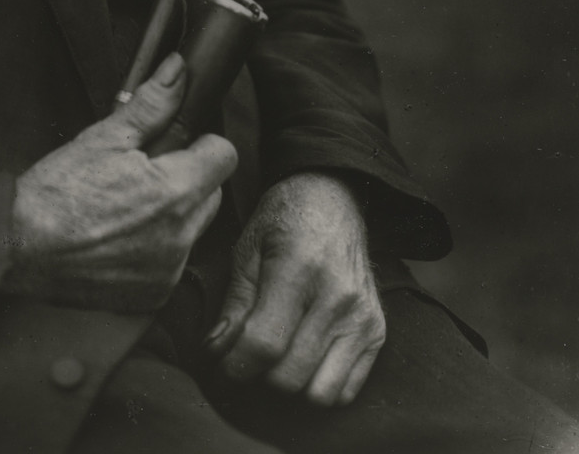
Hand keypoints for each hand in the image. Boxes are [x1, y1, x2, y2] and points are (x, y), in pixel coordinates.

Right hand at [3, 53, 237, 312]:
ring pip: (193, 229)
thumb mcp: (104, 137)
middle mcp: (181, 237)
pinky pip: (171, 262)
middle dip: (187, 179)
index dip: (201, 143)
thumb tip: (178, 72)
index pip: (224, 155)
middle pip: (212, 193)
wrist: (18, 246)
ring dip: (172, 216)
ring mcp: (168, 270)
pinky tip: (120, 238)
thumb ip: (151, 104)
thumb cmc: (57, 192)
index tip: (177, 146)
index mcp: (175, 191)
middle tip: (142, 174)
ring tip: (126, 208)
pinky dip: (154, 249)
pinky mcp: (152, 295)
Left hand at [206, 172, 384, 405]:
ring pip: (319, 394)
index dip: (234, 365)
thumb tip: (215, 352)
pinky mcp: (378, 331)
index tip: (219, 365)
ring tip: (275, 360)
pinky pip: (347, 391)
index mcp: (299, 268)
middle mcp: (338, 297)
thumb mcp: (247, 247)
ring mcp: (362, 317)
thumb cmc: (284, 219)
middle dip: (257, 375)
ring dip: (289, 386)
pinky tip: (303, 360)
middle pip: (289, 375)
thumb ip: (234, 303)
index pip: (265, 343)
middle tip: (244, 357)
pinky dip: (320, 387)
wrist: (333, 199)